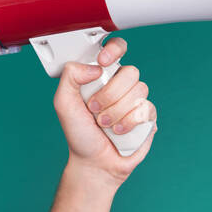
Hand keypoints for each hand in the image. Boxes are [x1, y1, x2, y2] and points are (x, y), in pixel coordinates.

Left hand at [52, 35, 156, 186]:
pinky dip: (129, 123)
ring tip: (105, 124)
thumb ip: (70, 77)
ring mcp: (136, 100)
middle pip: (130, 71)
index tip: (102, 62)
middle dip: (110, 94)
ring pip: (139, 91)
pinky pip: (146, 109)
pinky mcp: (148, 116)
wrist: (94, 162)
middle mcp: (121, 84)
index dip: (114, 50)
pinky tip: (119, 131)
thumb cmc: (79, 133)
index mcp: (102, 75)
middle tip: (94, 109)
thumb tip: (95, 67)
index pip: (117, 49)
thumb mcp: (63, 104)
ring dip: (117, 112)